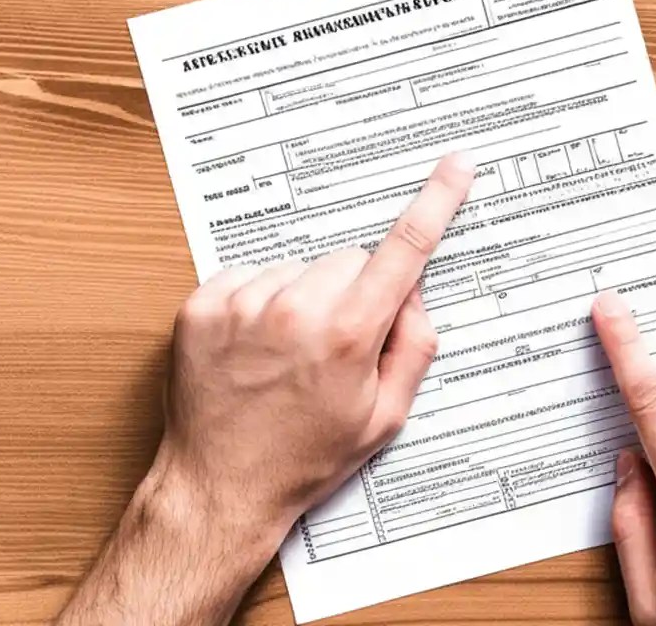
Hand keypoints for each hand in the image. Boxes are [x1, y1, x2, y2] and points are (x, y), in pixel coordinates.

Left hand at [58, 152, 474, 625]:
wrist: (219, 488)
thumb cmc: (304, 458)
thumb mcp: (384, 417)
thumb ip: (414, 348)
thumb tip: (413, 296)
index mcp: (348, 336)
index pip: (403, 251)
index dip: (435, 203)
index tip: (453, 168)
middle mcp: (294, 310)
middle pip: (349, 259)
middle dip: (356, 290)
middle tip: (338, 345)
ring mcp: (241, 305)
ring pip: (300, 267)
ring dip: (304, 297)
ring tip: (289, 352)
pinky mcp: (202, 306)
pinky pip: (251, 275)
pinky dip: (261, 301)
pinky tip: (257, 345)